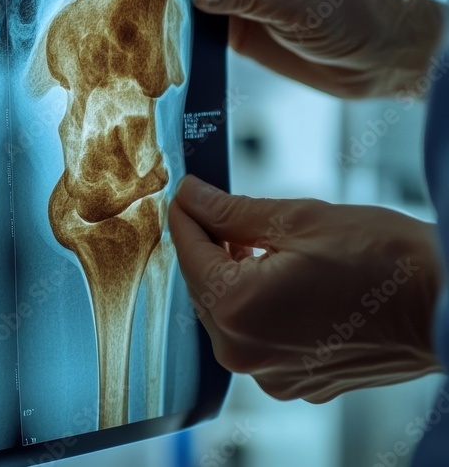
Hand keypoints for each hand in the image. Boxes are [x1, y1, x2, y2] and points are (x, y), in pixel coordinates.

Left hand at [169, 175, 442, 402]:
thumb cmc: (387, 262)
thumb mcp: (298, 220)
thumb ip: (232, 211)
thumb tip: (192, 197)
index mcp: (237, 310)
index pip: (189, 253)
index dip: (186, 215)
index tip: (187, 192)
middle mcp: (245, 353)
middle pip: (204, 286)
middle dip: (211, 246)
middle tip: (222, 210)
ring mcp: (271, 374)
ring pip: (228, 313)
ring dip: (234, 276)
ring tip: (258, 241)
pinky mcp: (296, 381)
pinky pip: (257, 337)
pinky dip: (259, 307)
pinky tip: (281, 278)